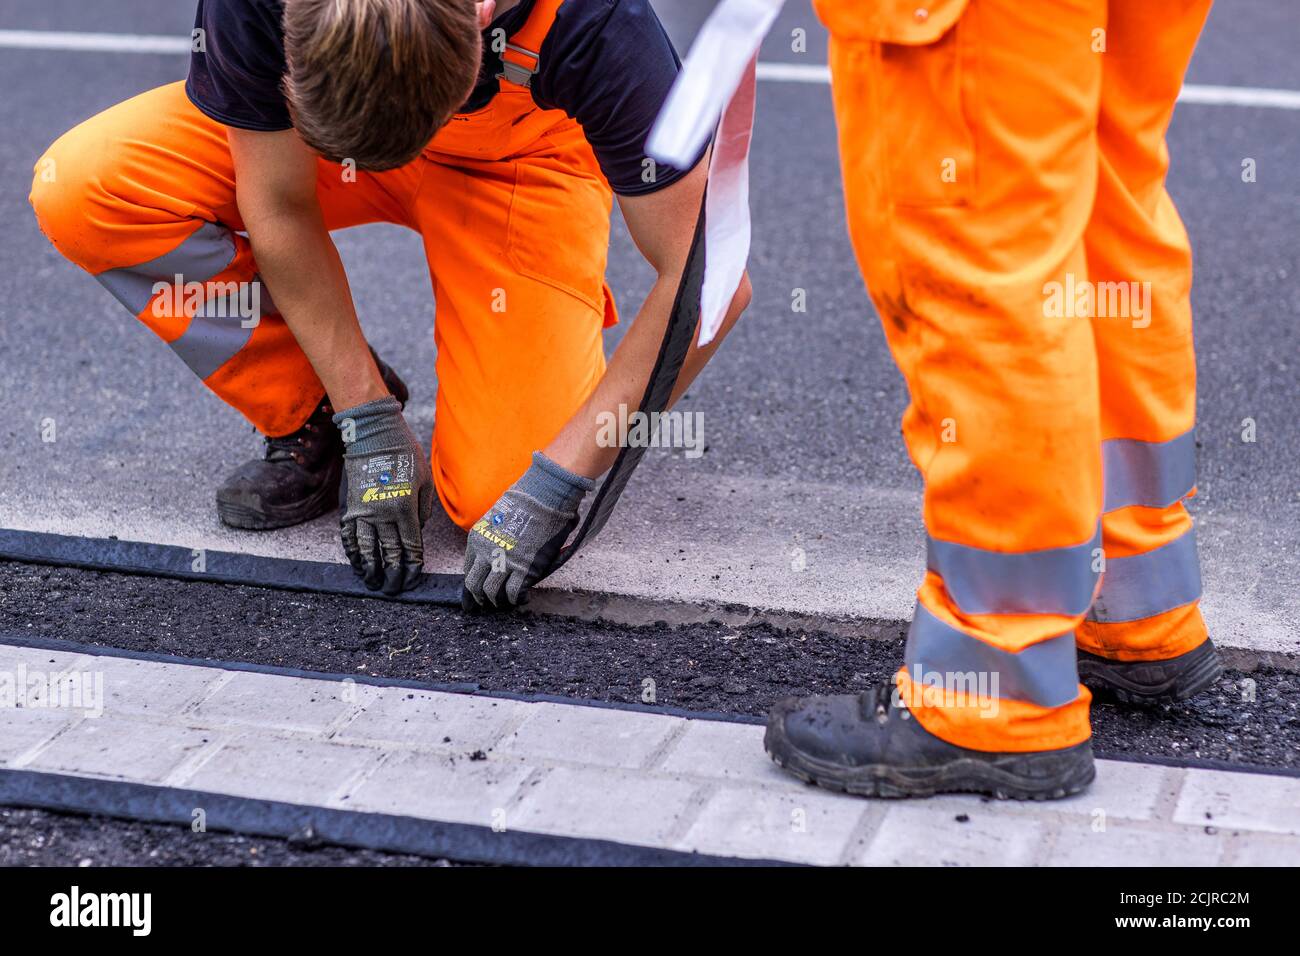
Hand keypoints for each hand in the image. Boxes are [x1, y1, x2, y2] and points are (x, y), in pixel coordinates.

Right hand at [334, 397, 433, 594]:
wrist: (374, 435)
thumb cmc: (405, 456)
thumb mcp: (424, 481)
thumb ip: (421, 512)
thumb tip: (415, 533)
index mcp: (405, 508)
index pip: (410, 547)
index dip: (412, 566)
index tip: (412, 579)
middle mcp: (382, 514)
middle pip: (389, 553)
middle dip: (393, 574)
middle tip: (394, 589)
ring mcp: (363, 512)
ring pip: (366, 549)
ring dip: (371, 569)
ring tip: (374, 583)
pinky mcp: (349, 507)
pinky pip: (349, 536)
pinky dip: (352, 553)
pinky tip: (357, 564)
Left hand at [462, 452, 593, 608]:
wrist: (544, 496)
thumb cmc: (525, 501)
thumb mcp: (498, 517)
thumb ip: (494, 536)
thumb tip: (501, 548)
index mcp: (477, 538)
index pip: (468, 568)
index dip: (470, 583)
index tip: (473, 592)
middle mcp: (486, 552)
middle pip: (474, 584)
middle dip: (478, 597)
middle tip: (483, 604)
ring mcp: (504, 562)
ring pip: (491, 592)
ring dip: (496, 601)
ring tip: (502, 603)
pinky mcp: (523, 568)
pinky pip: (513, 592)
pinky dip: (515, 599)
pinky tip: (520, 599)